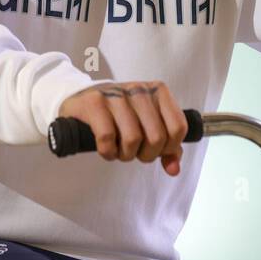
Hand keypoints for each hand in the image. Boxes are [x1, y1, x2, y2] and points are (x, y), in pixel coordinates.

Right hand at [58, 80, 188, 175]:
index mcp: (159, 91)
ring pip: (132, 139)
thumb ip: (166, 146)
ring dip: (125, 155)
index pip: (178, 127)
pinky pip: (107, 137)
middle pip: (156, 137)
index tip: (157, 150)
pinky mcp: (95, 103)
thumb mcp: (148, 125)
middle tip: (135, 153)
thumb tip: (174, 169)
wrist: (82, 99)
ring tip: (120, 150)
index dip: (170, 147)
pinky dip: (108, 152)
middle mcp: (140, 90)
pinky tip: (106, 149)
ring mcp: (116, 94)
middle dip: (146, 155)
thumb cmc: (120, 115)